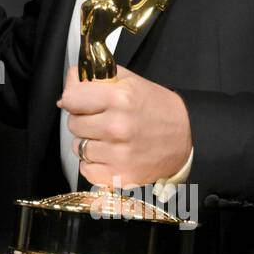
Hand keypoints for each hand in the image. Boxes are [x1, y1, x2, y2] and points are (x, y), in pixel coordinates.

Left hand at [58, 65, 190, 188]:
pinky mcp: (122, 176)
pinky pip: (87, 170)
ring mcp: (120, 154)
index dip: (74, 99)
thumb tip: (67, 88)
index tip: (82, 102)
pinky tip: (108, 154)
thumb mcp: (128, 81)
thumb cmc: (154, 106)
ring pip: (78, 148)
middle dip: (83, 120)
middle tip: (101, 119)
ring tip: (107, 138)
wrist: (186, 136)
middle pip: (73, 124)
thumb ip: (94, 77)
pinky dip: (93, 164)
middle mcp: (118, 127)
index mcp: (119, 98)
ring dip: (88, 143)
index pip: (70, 99)